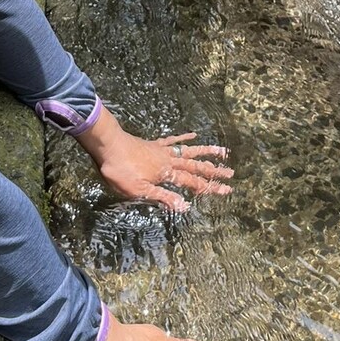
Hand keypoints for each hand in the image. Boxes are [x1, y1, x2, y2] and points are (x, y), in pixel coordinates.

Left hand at [75, 107, 234, 212]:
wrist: (108, 145)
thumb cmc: (121, 171)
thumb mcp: (139, 191)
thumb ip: (163, 197)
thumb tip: (186, 206)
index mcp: (167, 173)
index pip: (193, 182)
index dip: (210, 187)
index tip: (227, 189)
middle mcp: (169, 160)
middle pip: (196, 166)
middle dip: (214, 171)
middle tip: (231, 173)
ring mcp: (162, 150)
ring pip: (189, 151)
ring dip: (206, 152)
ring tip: (222, 151)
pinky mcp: (154, 144)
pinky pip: (172, 140)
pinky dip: (184, 138)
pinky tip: (194, 134)